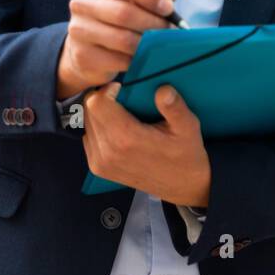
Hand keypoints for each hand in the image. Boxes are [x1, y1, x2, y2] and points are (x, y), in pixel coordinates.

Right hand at [57, 0, 178, 97]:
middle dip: (153, 23)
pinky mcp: (83, 55)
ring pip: (122, 38)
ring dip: (147, 43)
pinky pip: (118, 60)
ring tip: (161, 44)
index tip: (168, 8)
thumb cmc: (117, 18)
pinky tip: (144, 57)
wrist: (87, 49)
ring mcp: (79, 30)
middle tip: (170, 31)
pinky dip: (137, 60)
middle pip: (123, 12)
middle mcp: (82, 3)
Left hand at [82, 82, 210, 205]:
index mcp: (127, 138)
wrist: (182, 185)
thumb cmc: (185, 153)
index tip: (122, 89)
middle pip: (89, 110)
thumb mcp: (188, 127)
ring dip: (100, 113)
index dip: (107, 90)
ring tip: (122, 114)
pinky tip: (118, 129)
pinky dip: (99, 128)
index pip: (96, 103)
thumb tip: (163, 90)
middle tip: (124, 99)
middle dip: (104, 100)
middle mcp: (108, 152)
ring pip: (87, 123)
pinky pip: (88, 137)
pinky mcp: (98, 168)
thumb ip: (174, 107)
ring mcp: (100, 162)